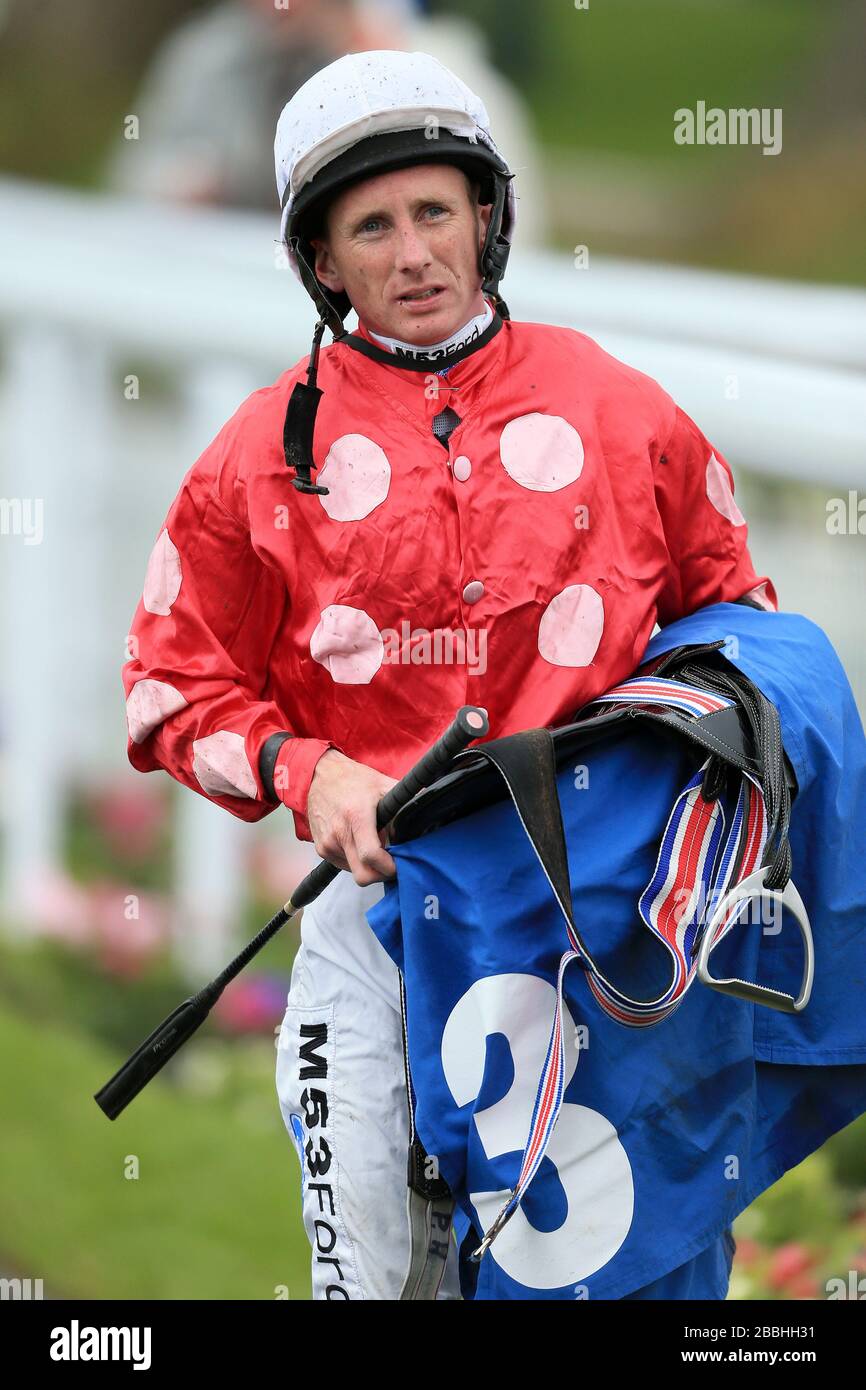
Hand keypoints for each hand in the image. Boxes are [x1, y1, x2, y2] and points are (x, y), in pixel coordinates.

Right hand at [306, 749, 397, 884]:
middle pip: (363, 875)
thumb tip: (431, 808)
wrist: (320, 775)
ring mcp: (327, 843)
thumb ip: (407, 801)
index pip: (372, 857)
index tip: (399, 865)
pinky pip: (344, 866)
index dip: (389, 868)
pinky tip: (359, 843)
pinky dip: (355, 860)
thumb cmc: (354, 780)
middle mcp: (339, 833)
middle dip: (381, 875)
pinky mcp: (321, 849)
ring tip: (374, 845)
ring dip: (368, 866)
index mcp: (356, 817)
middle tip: (391, 864)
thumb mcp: (384, 785)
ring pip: (354, 872)